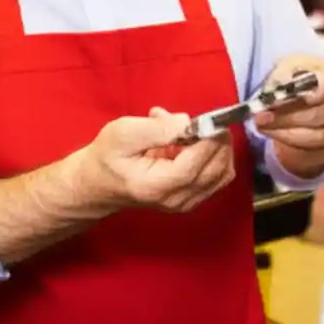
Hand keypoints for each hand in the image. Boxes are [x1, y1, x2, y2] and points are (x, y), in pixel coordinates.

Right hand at [78, 108, 235, 213]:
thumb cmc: (108, 156)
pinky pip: (218, 177)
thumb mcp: (123, 133)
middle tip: (203, 120)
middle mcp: (175, 200)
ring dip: (217, 147)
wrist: (101, 183)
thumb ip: (157, 129)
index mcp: (154, 186)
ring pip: (223, 174)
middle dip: (218, 141)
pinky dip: (214, 155)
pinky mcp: (193, 199)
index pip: (193, 167)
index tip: (212, 120)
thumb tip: (190, 123)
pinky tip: (193, 143)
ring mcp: (186, 203)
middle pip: (215, 172)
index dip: (208, 142)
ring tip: (192, 132)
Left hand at [254, 55, 323, 176]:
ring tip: (261, 120)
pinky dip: (285, 137)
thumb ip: (287, 72)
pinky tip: (270, 129)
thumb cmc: (304, 79)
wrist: (306, 104)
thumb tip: (281, 85)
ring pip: (314, 133)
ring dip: (283, 126)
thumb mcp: (294, 66)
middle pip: (323, 112)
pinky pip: (307, 146)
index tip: (305, 93)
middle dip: (290, 112)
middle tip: (263, 110)